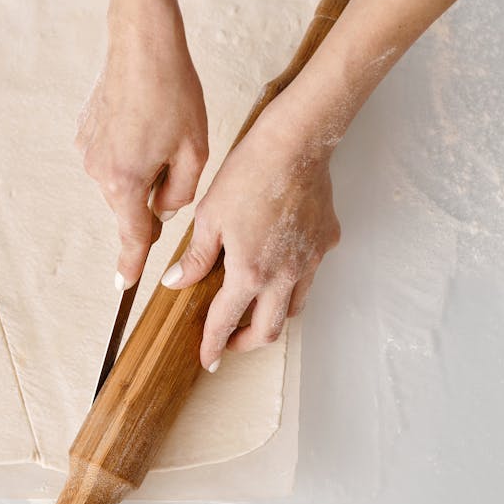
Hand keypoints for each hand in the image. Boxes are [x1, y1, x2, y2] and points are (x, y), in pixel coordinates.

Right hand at [76, 0, 208, 289]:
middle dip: (152, 195)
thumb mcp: (195, 151)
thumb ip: (181, 194)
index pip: (133, 235)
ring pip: (121, 180)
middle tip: (176, 156)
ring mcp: (87, 151)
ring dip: (141, 169)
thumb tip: (163, 209)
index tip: (124, 286)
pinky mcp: (84, 133)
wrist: (142, 44)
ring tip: (160, 131)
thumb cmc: (173, 93)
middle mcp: (98, 171)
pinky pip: (111, 157)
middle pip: (130, 205)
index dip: (132, 263)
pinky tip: (142, 122)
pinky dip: (128, 149)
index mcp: (127, 181)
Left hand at [159, 92, 340, 371]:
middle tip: (229, 341)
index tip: (208, 360)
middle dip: (246, 343)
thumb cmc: (249, 173)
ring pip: (294, 308)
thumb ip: (196, 257)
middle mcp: (285, 275)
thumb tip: (177, 282)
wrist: (295, 144)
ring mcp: (310, 261)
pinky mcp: (326, 243)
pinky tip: (278, 266)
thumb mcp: (209, 217)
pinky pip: (310, 274)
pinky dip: (292, 282)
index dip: (213, 345)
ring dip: (272, 317)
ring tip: (253, 310)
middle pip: (269, 331)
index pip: (225, 321)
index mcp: (250, 272)